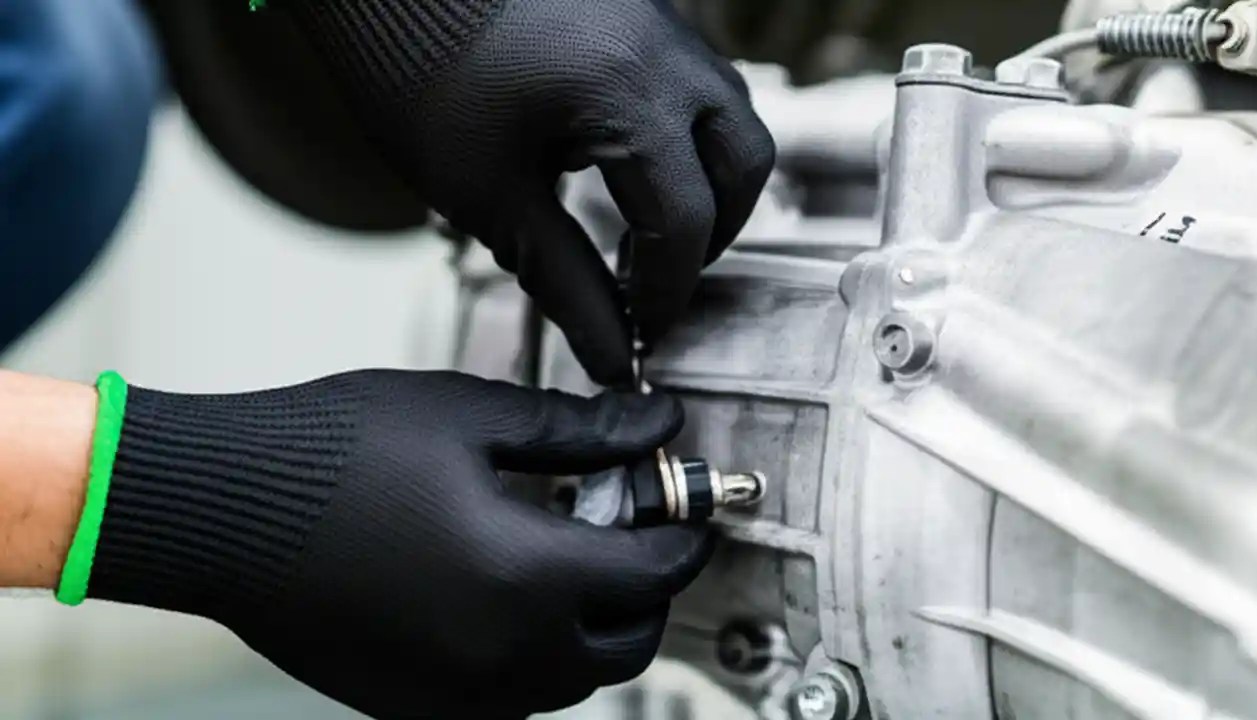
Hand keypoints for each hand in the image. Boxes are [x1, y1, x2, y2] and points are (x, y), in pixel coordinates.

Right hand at [84, 370, 713, 718]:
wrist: (222, 508)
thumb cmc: (334, 450)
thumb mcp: (473, 417)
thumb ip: (582, 432)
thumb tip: (658, 425)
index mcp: (529, 578)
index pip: (656, 572)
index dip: (686, 533)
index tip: (687, 504)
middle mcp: (503, 656)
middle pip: (630, 643)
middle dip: (648, 587)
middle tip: (628, 527)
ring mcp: (458, 694)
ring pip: (573, 679)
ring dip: (593, 624)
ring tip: (563, 551)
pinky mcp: (416, 705)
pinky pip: (512, 696)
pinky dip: (536, 653)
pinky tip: (504, 591)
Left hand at [283, 0, 775, 385]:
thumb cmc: (416, 75)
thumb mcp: (489, 196)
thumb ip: (564, 282)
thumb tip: (612, 356)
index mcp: (630, 95)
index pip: (687, 221)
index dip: (668, 292)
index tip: (642, 335)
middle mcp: (666, 49)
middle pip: (743, 163)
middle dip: (713, 234)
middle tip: (659, 281)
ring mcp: (659, 19)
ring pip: (731, 113)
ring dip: (707, 180)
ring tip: (646, 229)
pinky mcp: (639, 6)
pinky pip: (695, 78)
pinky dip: (685, 134)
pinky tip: (624, 162)